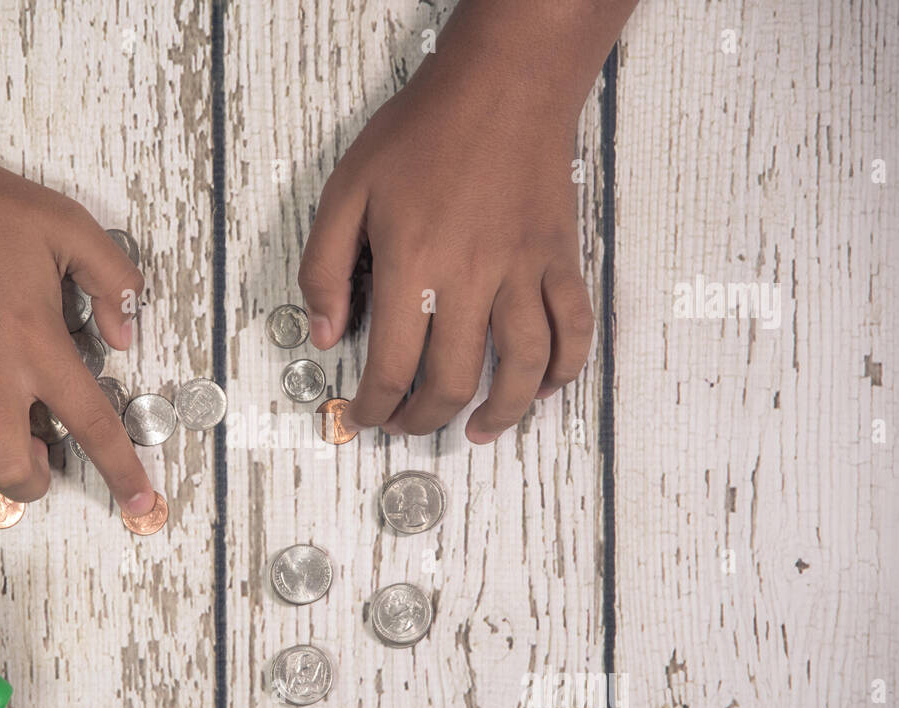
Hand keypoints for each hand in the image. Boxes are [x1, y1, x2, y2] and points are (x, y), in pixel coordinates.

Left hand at [299, 0, 630, 442]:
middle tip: (407, 426)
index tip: (365, 416)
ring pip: (523, 366)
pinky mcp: (560, 259)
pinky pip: (574, 328)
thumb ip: (325, 267)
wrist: (502, 83)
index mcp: (413, 263)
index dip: (375, 405)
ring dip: (502, 412)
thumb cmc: (421, 131)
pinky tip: (543, 389)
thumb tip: (324, 335)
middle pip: (454, 378)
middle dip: (425, 418)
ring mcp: (524, 271)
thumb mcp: (347, 189)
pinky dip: (565, 368)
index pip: (393, 364)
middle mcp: (471, 277)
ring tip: (479, 432)